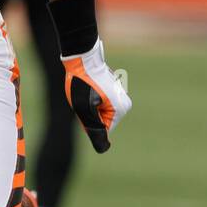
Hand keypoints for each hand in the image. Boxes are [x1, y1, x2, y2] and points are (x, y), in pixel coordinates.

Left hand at [62, 38, 130, 153]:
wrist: (82, 57)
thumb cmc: (82, 82)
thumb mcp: (84, 110)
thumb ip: (94, 130)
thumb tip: (103, 149)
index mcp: (121, 109)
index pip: (102, 130)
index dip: (89, 121)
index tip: (86, 104)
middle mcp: (125, 102)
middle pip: (102, 121)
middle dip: (89, 114)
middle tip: (84, 96)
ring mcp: (119, 95)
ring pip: (99, 112)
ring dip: (88, 106)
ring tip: (85, 91)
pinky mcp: (112, 89)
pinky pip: (98, 103)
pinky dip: (89, 98)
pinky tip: (87, 85)